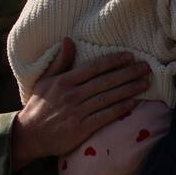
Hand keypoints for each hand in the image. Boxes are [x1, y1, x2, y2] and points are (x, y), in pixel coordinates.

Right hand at [11, 39, 150, 170]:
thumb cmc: (39, 105)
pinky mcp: (81, 128)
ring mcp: (77, 112)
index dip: (113, 61)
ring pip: (108, 98)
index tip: (129, 56)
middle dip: (127, 73)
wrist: (30, 134)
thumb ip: (60, 61)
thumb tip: (69, 40)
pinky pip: (105, 116)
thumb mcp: (46, 80)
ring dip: (129, 90)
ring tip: (144, 83)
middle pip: (105, 81)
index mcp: (64, 81)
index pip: (94, 67)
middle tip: (145, 67)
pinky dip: (120, 109)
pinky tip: (134, 103)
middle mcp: (72, 94)